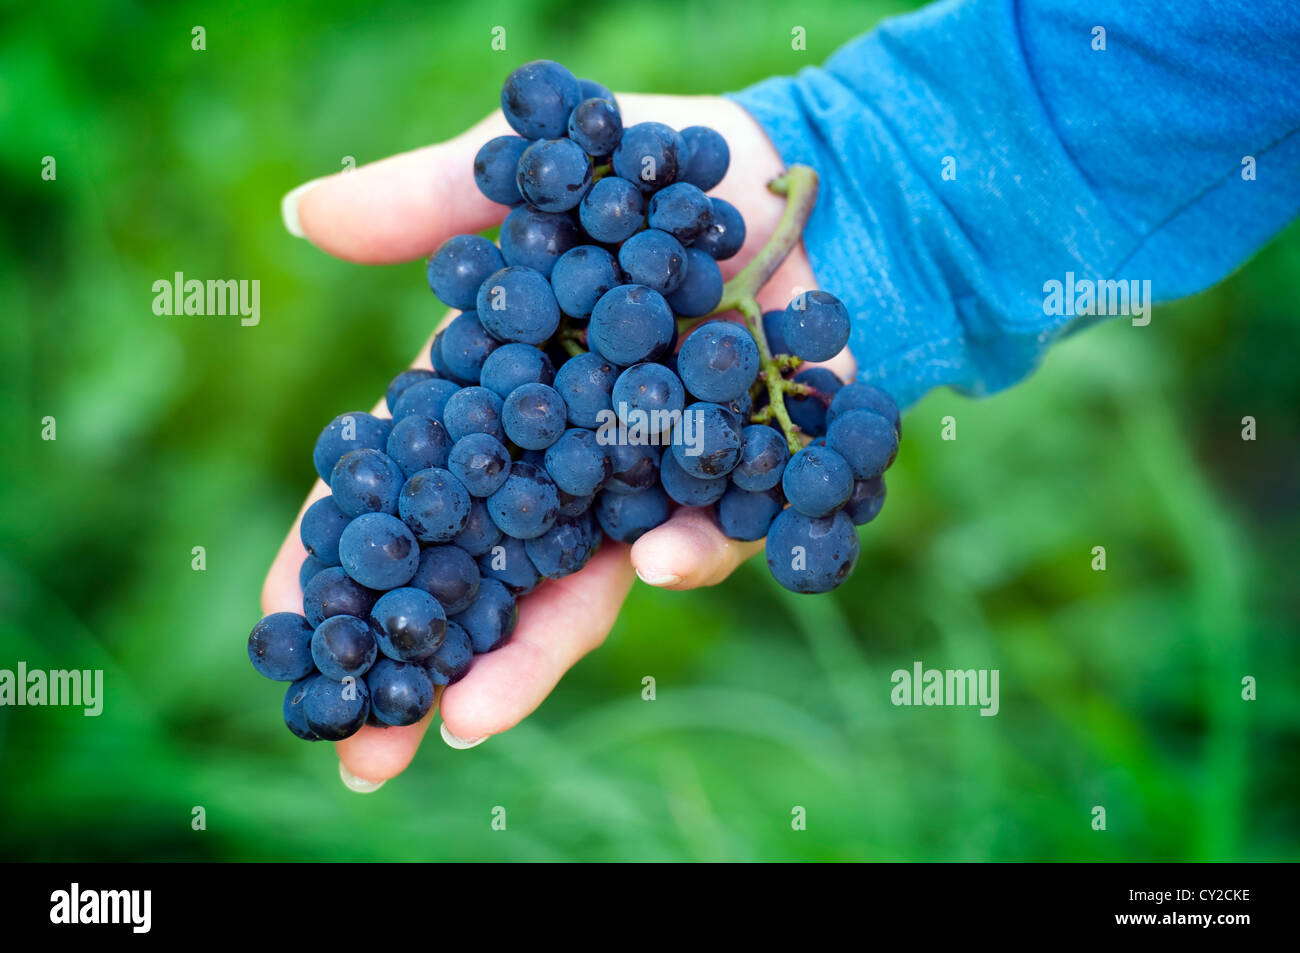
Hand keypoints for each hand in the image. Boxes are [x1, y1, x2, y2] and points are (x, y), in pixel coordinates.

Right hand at [263, 94, 855, 789]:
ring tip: (470, 717)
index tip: (285, 625)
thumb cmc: (671, 170)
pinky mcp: (734, 491)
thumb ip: (430, 200)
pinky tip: (656, 559)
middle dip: (418, 658)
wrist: (822, 187)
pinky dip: (684, 549)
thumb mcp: (539, 168)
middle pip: (477, 575)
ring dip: (527, 656)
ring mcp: (645, 488)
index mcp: (498, 403)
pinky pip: (707, 539)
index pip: (403, 493)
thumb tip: (301, 213)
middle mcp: (563, 464)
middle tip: (358, 744)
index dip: (343, 557)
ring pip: (576, 590)